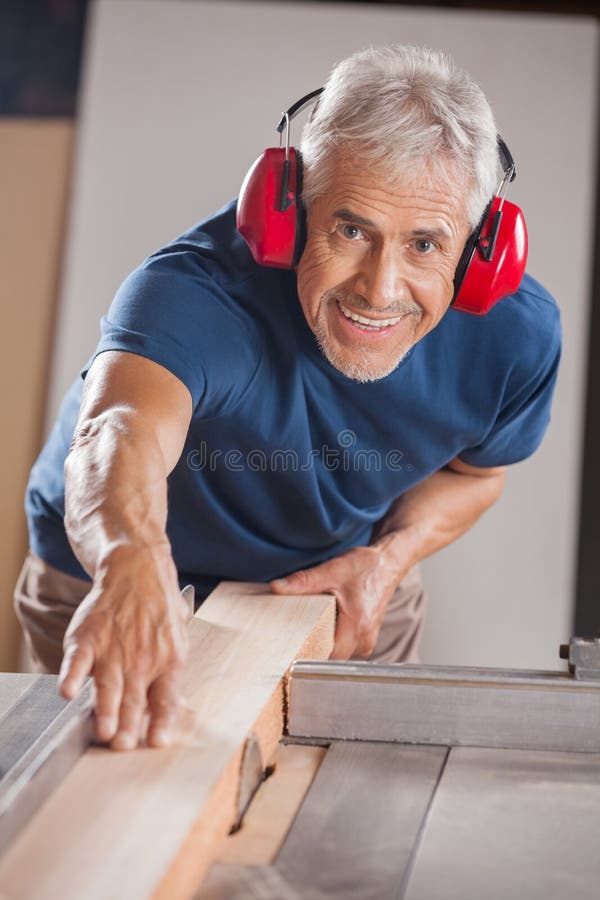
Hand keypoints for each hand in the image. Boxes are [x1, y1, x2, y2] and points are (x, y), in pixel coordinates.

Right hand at [58, 545, 188, 750]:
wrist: (139, 571)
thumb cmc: (160, 613)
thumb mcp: (178, 642)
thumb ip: (170, 679)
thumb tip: (170, 714)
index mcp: (169, 661)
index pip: (167, 697)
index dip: (163, 720)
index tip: (158, 741)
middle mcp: (142, 656)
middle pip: (135, 696)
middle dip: (129, 723)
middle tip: (123, 745)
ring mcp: (114, 646)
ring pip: (108, 682)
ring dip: (105, 708)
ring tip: (104, 731)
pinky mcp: (89, 636)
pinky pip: (78, 659)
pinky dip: (72, 675)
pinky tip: (68, 692)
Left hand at [270, 541, 408, 658]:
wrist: (387, 564)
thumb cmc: (365, 567)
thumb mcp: (332, 570)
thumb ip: (304, 581)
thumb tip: (277, 587)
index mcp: (357, 625)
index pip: (327, 654)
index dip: (307, 652)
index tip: (289, 646)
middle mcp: (365, 639)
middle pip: (330, 657)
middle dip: (312, 646)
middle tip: (293, 634)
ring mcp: (367, 642)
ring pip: (337, 654)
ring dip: (323, 642)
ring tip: (312, 626)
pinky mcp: (365, 640)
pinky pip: (345, 648)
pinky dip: (333, 639)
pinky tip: (326, 625)